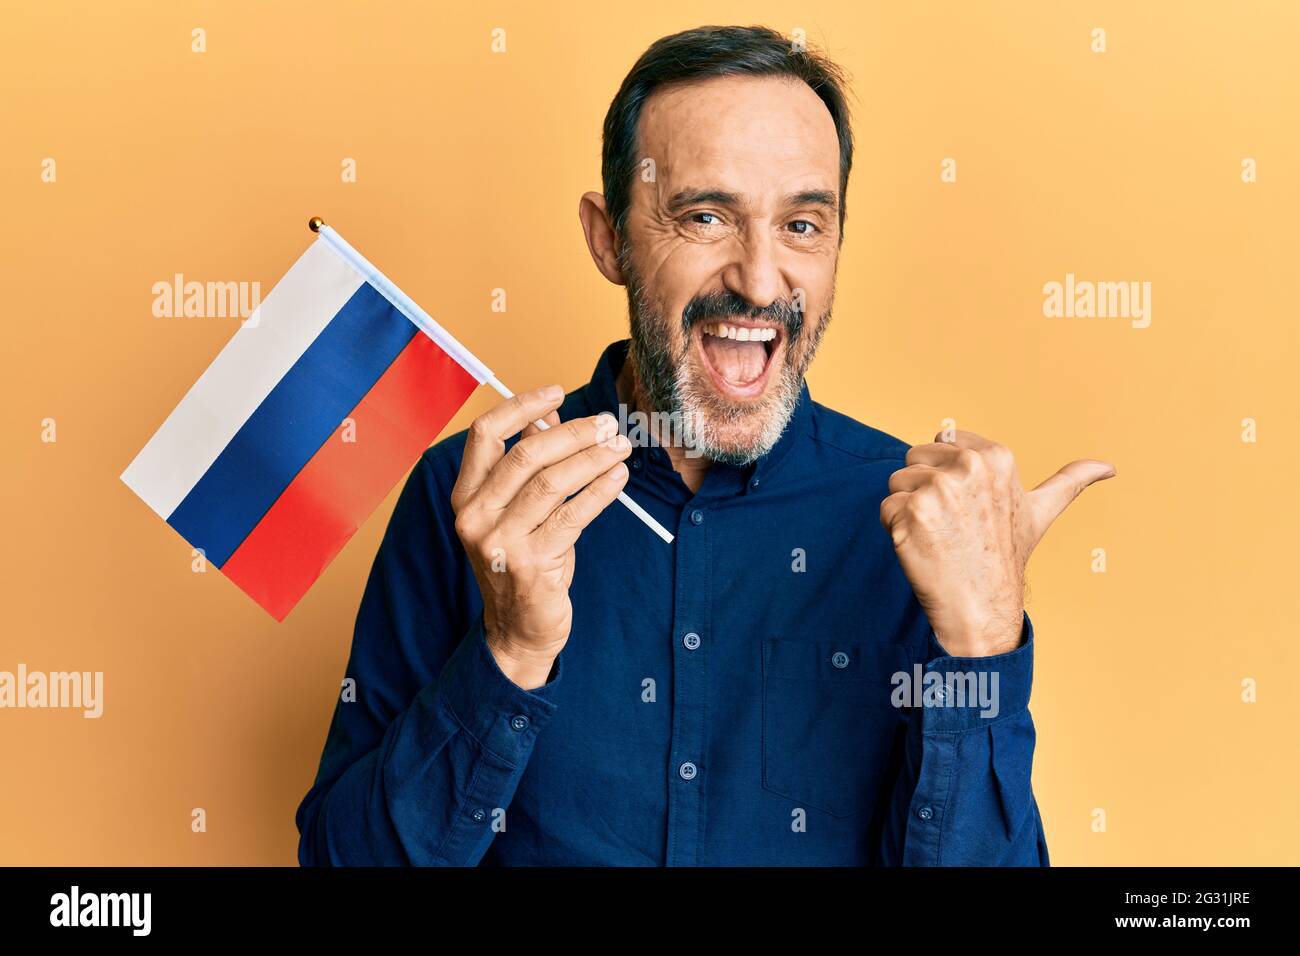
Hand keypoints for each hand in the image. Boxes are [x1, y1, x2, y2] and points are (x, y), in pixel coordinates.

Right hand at [450, 385, 632, 687]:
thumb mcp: (517, 510)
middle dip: (573, 433)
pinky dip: (600, 490)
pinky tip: (618, 477)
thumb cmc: (524, 560)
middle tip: (607, 424)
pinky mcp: (531, 564)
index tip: (557, 392)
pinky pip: (574, 515)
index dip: (521, 407)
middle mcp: (474, 516)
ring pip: (553, 482)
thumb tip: (552, 416)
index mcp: (466, 496)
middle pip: (526, 454)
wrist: (519, 628)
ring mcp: (500, 541)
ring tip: (620, 446)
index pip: (485, 434)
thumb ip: (529, 465)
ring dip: (593, 458)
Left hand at [880, 430, 1114, 656]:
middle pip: (913, 457)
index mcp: (997, 456)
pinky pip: (885, 508)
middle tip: (951, 525)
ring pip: (897, 482)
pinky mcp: (911, 512)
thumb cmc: (1005, 558)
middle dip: (924, 490)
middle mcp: (969, 466)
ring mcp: (939, 489)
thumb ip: (1070, 482)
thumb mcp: (1040, 512)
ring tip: (938, 536)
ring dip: (908, 511)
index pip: (941, 440)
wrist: (981, 607)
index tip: (968, 506)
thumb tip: (1109, 467)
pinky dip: (895, 530)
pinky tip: (922, 548)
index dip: (946, 474)